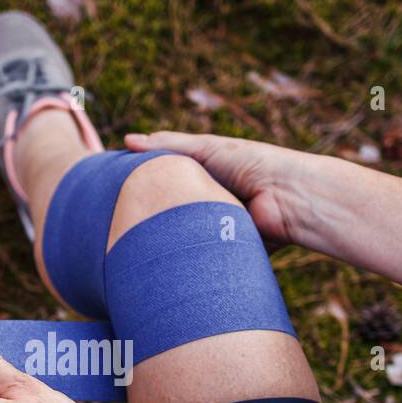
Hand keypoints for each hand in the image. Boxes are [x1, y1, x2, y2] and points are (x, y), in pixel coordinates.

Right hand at [125, 131, 320, 246]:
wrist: (286, 198)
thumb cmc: (251, 164)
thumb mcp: (205, 148)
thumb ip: (167, 145)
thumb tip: (126, 140)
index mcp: (205, 180)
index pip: (168, 186)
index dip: (145, 190)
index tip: (115, 195)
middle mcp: (210, 205)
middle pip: (173, 215)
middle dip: (154, 221)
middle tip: (120, 226)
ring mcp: (217, 230)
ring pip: (185, 239)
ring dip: (171, 241)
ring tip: (139, 244)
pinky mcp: (228, 254)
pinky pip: (203, 259)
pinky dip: (191, 259)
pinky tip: (169, 262)